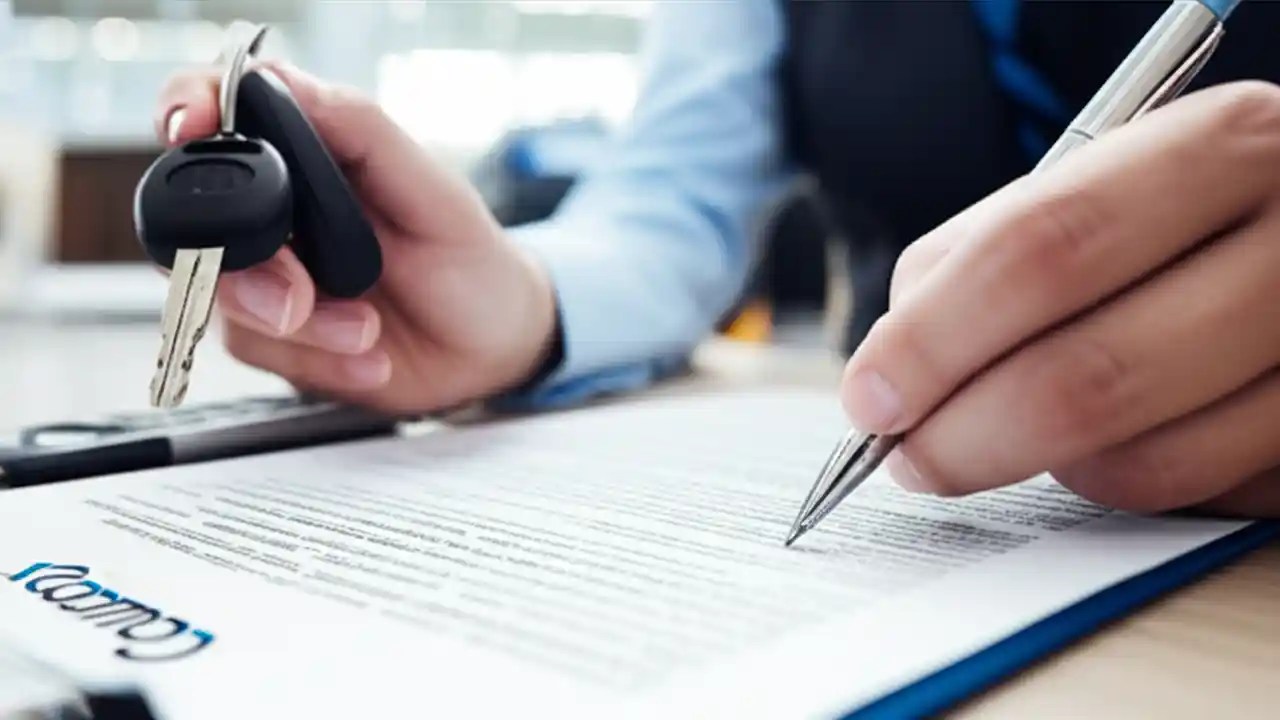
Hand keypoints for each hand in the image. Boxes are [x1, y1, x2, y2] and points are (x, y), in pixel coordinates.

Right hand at [155, 62, 557, 414]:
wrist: (489, 352)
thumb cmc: (471, 264)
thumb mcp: (434, 194)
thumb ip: (363, 133)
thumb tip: (287, 81)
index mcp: (308, 152)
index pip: (218, 110)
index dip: (189, 109)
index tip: (191, 130)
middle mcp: (274, 209)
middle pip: (190, 220)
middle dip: (246, 270)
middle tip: (302, 298)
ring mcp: (266, 272)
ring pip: (220, 297)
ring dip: (302, 327)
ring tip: (367, 329)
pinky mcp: (271, 333)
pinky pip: (256, 347)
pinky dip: (319, 361)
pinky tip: (368, 357)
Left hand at [840, 81, 1279, 517]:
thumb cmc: (1182, 209)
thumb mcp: (1099, 182)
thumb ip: (984, 254)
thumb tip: (891, 371)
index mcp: (1224, 147)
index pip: (1043, 252)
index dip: (934, 337)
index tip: (870, 394)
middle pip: (1085, 378)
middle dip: (960, 435)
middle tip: (905, 455)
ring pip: (1139, 464)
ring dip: (1038, 467)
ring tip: (1004, 435)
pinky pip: (1192, 499)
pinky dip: (1118, 482)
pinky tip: (1106, 438)